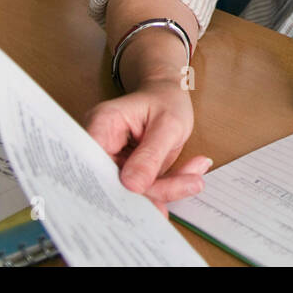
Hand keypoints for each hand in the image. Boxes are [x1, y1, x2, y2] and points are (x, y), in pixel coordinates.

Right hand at [83, 75, 209, 211]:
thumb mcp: (167, 124)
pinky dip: (171, 185)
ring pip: (135, 191)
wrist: (169, 95)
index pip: (96, 166)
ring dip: (168, 188)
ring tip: (195, 180)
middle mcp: (102, 146)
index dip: (115, 188)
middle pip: (117, 183)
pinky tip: (192, 176)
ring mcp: (114, 162)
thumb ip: (150, 154)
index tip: (147, 197)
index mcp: (102, 125)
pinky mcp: (128, 173)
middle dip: (154, 191)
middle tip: (188, 187)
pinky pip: (147, 189)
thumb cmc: (166, 100)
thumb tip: (132, 186)